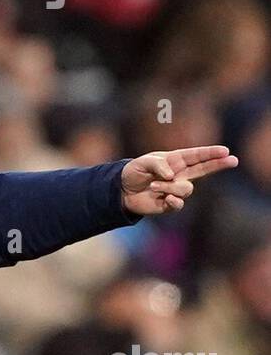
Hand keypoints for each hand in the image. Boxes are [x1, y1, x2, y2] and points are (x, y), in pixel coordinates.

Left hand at [120, 146, 237, 215]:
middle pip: (205, 169)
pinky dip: (172, 201)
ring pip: (186, 189)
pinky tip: (164, 199)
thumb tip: (172, 176)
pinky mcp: (170, 204)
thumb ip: (159, 165)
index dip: (211, 153)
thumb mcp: (143, 163)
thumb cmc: (134, 172)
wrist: (122, 192)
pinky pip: (179, 204)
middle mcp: (180, 174)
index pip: (197, 155)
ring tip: (153, 186)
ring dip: (169, 187)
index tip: (225, 151)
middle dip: (219, 164)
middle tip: (233, 160)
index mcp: (176, 160)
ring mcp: (176, 189)